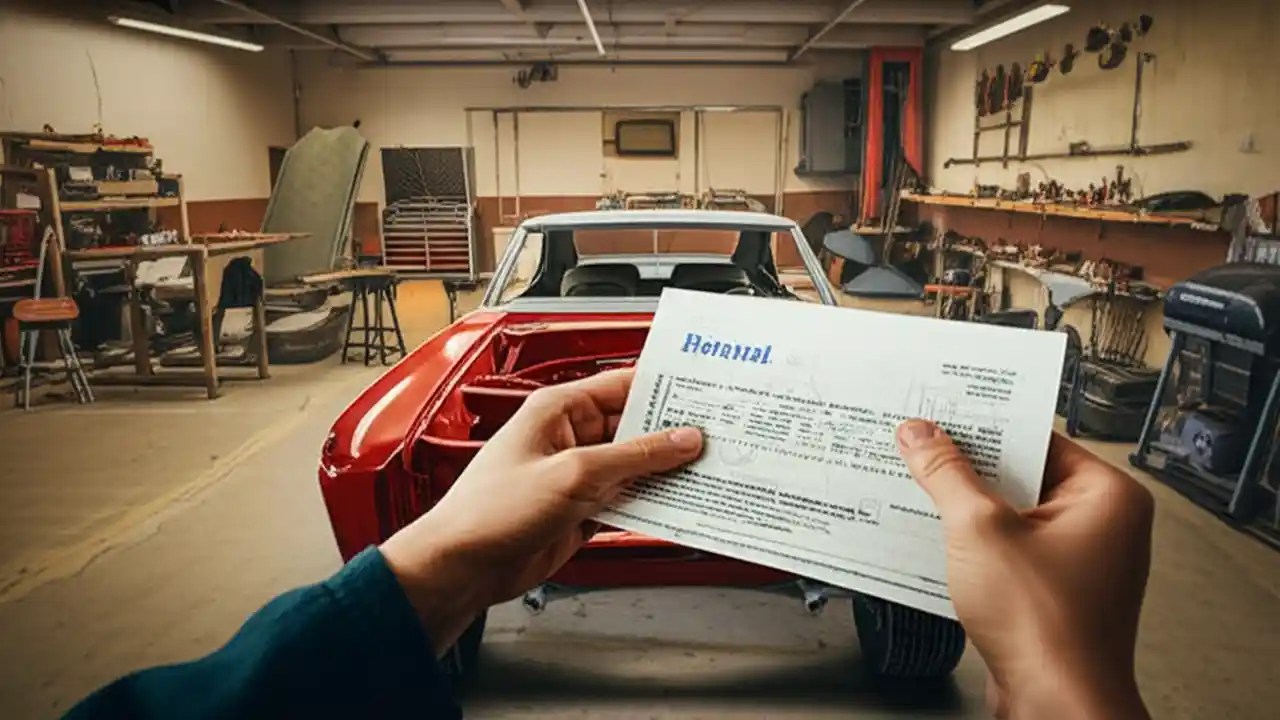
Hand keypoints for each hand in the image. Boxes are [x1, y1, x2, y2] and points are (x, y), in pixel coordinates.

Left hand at [381, 369, 702, 654]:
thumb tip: (680, 438)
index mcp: (558, 409)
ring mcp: (576, 475)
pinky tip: (677, 503)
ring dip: (666, 471)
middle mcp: (569, 437)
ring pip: (635, 466)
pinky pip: (627, 498)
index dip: (663, 388)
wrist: (463, 566)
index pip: (622, 385)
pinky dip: (651, 502)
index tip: (701, 392)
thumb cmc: (490, 509)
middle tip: (716, 435)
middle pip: (635, 427)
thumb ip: (634, 456)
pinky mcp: (581, 510)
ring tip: (707, 470)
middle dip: (672, 434)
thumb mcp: (574, 473)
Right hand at [896, 420, 1153, 719]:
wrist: (1056, 705)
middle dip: (969, 469)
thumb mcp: (980, 530)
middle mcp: (1103, 525)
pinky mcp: (1054, 593)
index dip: (984, 426)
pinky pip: (1010, 551)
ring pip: (1012, 515)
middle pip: (1023, 476)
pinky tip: (936, 538)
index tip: (941, 415)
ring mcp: (1079, 562)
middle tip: (920, 448)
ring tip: (920, 491)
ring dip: (967, 509)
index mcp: (1107, 496)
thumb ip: (946, 475)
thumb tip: (922, 436)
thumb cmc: (1048, 629)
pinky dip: (975, 545)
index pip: (1037, 438)